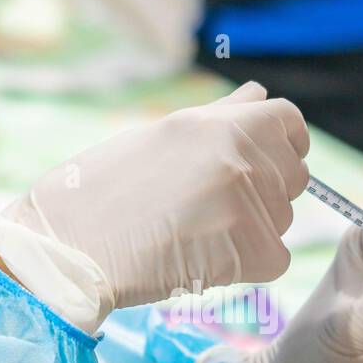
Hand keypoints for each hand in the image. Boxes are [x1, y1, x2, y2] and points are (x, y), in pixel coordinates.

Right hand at [0, 82, 308, 332]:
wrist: (68, 247)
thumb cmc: (100, 189)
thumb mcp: (163, 134)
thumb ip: (221, 118)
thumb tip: (258, 96)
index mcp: (225, 122)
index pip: (290, 123)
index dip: (280, 143)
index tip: (257, 162)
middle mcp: (246, 158)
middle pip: (294, 175)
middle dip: (265, 189)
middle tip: (209, 206)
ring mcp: (253, 206)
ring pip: (283, 219)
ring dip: (253, 228)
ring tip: (194, 231)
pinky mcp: (253, 254)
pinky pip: (277, 258)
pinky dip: (248, 265)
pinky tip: (203, 258)